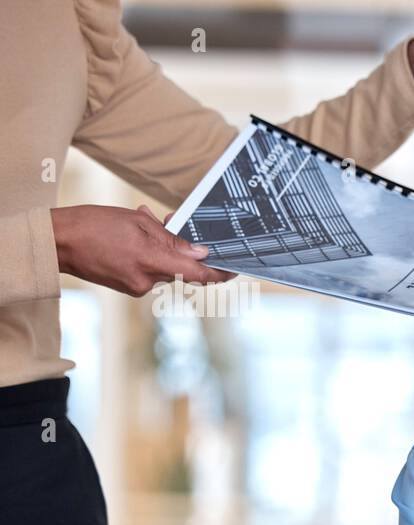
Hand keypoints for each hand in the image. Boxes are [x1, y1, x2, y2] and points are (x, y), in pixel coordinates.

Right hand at [50, 205, 233, 296]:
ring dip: (162, 249)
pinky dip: (149, 255)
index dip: (220, 273)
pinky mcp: (126, 287)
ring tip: (145, 223)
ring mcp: (136, 287)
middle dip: (183, 248)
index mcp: (152, 263)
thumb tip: (198, 252)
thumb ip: (170, 239)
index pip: (198, 275)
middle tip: (174, 223)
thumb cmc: (91, 226)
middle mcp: (146, 281)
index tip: (234, 269)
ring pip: (164, 268)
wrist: (55, 242)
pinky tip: (134, 236)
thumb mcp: (136, 224)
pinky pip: (149, 271)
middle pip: (181, 269)